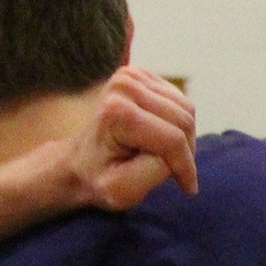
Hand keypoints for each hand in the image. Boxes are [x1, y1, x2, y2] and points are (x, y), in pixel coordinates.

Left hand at [63, 67, 198, 209]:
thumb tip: (178, 154)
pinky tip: (161, 136)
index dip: (185, 167)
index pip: (173, 139)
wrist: (78, 161)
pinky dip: (178, 123)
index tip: (188, 188)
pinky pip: (180, 101)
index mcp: (117, 110)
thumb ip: (153, 172)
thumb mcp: (121, 190)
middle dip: (185, 150)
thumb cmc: (98, 179)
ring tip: (166, 155)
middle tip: (175, 171)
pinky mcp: (141, 74)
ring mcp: (132, 75)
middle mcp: (124, 84)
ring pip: (187, 109)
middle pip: (184, 120)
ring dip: (184, 137)